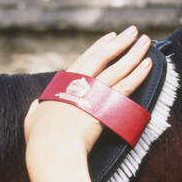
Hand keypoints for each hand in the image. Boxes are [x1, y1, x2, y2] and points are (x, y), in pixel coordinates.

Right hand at [24, 26, 153, 156]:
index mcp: (63, 84)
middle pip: (103, 57)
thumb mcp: (32, 120)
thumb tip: (35, 107)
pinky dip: (138, 73)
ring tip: (146, 42)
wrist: (52, 150)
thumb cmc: (41, 140)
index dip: (99, 47)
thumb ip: (36, 111)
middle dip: (120, 42)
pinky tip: (149, 63)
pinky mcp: (107, 104)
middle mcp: (80, 83)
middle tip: (133, 31)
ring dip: (134, 52)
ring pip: (118, 67)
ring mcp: (94, 92)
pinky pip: (127, 85)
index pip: (85, 60)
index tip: (111, 37)